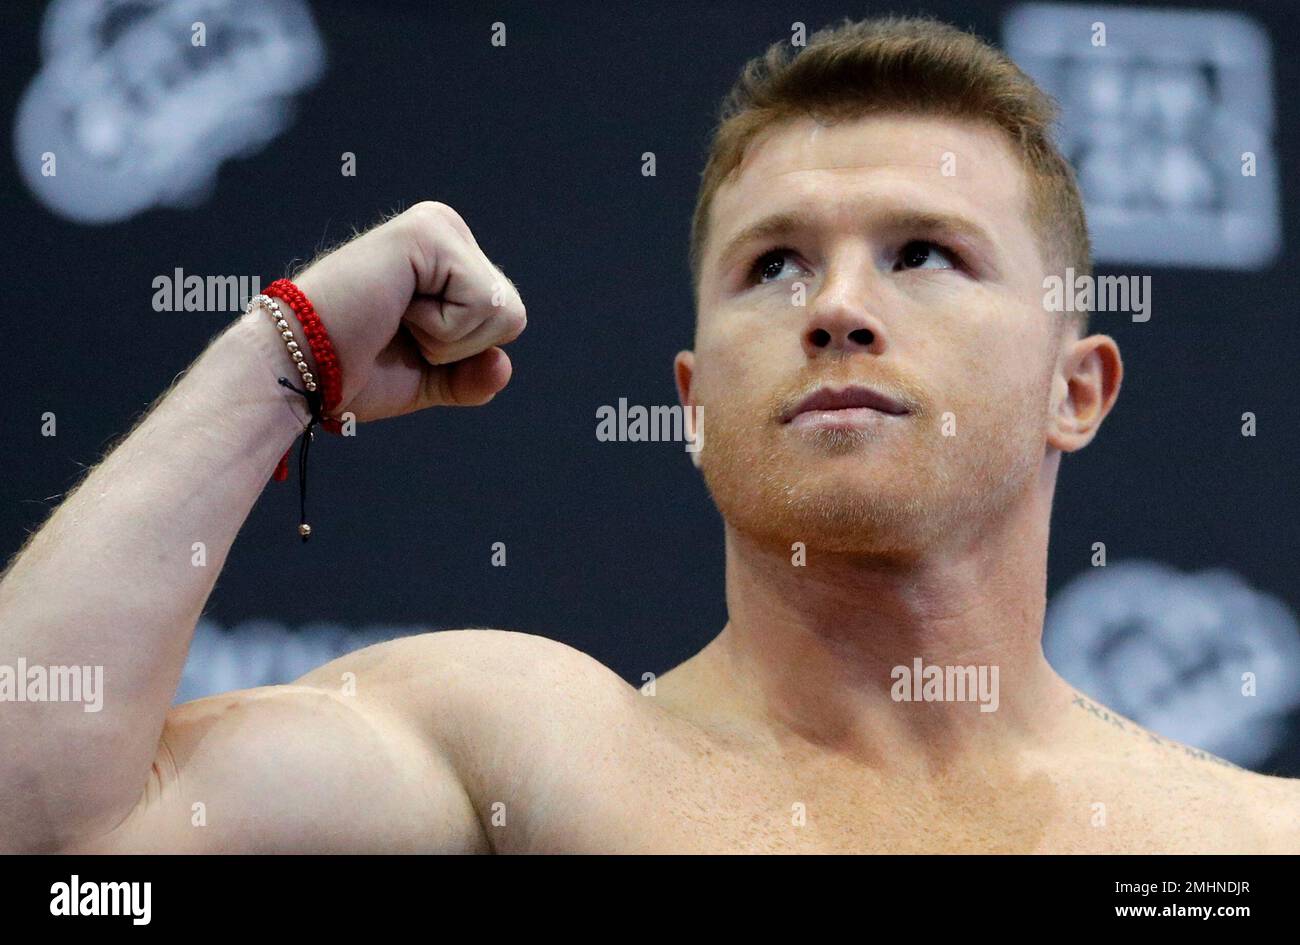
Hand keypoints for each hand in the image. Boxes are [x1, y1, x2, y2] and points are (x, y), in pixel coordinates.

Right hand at [276, 201, 526, 422]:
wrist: (299, 370)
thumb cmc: (350, 371)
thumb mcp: (428, 378)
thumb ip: (471, 375)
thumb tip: (502, 365)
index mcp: (448, 259)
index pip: (505, 321)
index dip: (461, 355)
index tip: (403, 341)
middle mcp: (446, 231)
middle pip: (511, 314)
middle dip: (459, 348)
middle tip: (396, 332)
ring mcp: (437, 225)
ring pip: (502, 309)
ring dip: (447, 340)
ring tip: (393, 319)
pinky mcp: (428, 232)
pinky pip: (482, 303)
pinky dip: (442, 329)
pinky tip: (395, 310)